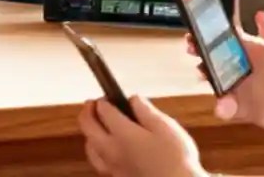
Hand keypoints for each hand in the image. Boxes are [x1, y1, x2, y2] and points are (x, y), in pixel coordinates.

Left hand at [77, 95, 207, 176]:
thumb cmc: (175, 159)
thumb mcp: (165, 126)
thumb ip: (146, 110)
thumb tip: (133, 99)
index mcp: (122, 133)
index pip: (103, 110)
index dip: (105, 99)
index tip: (110, 96)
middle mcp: (111, 150)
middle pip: (87, 126)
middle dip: (87, 111)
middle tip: (91, 103)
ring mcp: (111, 167)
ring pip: (89, 146)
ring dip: (89, 132)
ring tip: (95, 125)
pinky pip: (97, 162)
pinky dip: (95, 151)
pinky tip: (104, 151)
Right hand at [185, 11, 263, 134]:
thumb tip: (260, 15)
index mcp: (247, 49)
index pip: (224, 36)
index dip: (210, 30)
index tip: (199, 26)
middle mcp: (236, 65)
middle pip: (210, 54)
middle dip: (197, 48)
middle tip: (192, 46)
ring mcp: (234, 85)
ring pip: (211, 77)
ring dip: (204, 74)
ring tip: (204, 72)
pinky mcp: (235, 106)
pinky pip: (222, 106)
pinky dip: (222, 107)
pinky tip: (226, 103)